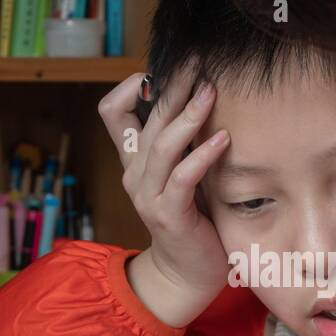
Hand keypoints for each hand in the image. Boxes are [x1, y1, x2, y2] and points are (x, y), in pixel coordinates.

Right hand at [97, 71, 231, 326]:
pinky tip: (223, 139)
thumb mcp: (182, 174)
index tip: (164, 67)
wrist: (187, 274)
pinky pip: (182, 178)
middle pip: (145, 119)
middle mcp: (135, 174)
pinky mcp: (168, 214)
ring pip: (161, 145)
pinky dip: (202, 155)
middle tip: (200, 61)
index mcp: (135, 161)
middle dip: (174, 86)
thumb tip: (204, 95)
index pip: (112, 112)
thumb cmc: (194, 218)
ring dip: (188, 115)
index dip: (130, 86)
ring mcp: (148, 195)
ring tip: (211, 92)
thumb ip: (183, 144)